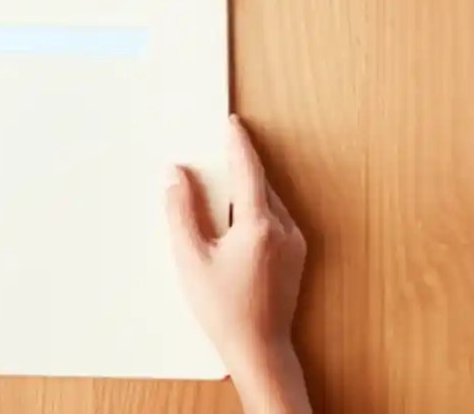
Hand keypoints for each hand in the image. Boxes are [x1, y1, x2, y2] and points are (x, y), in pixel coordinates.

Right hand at [166, 115, 310, 413]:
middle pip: (260, 185)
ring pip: (269, 203)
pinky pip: (276, 221)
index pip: (248, 170)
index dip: (238, 144)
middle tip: (216, 154)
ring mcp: (295, 244)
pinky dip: (256, 212)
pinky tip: (234, 225)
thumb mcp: (190, 257)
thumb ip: (181, 211)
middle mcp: (284, 229)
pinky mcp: (297, 256)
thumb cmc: (222, 308)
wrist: (259, 349)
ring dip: (246, 192)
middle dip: (239, 168)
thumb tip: (176, 175)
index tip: (231, 123)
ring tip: (219, 194)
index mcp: (259, 225)